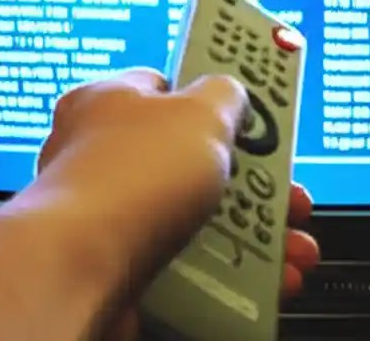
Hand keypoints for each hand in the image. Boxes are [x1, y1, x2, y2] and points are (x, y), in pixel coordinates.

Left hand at [35, 68, 320, 339]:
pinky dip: (226, 274)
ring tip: (291, 251)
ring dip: (252, 235)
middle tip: (288, 197)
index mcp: (109, 101)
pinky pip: (184, 264)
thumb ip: (225, 94)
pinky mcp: (117, 265)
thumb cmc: (129, 178)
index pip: (170, 88)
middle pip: (193, 160)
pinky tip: (262, 281)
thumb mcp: (202, 111)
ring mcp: (108, 214)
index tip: (258, 118)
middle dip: (252, 184)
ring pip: (195, 219)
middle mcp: (101, 155)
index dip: (220, 102)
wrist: (79, 269)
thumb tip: (234, 94)